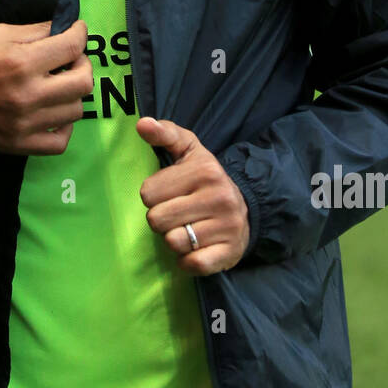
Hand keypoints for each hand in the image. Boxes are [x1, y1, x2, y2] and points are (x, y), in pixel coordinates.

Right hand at [0, 19, 92, 154]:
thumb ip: (34, 31)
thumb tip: (63, 29)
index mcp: (21, 62)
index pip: (71, 46)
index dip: (80, 34)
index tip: (77, 31)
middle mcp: (27, 95)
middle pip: (83, 82)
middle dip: (81, 63)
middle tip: (69, 58)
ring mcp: (24, 124)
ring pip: (75, 111)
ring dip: (72, 94)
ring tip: (57, 85)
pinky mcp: (16, 144)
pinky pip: (59, 143)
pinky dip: (63, 128)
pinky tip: (53, 114)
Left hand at [136, 117, 248, 274]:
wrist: (246, 210)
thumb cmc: (205, 179)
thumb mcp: (188, 150)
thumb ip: (165, 134)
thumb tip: (141, 123)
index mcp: (205, 170)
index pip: (148, 193)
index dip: (154, 196)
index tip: (171, 193)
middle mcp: (219, 197)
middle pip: (156, 220)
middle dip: (162, 219)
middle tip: (178, 213)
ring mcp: (227, 227)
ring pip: (172, 242)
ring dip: (175, 240)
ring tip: (189, 228)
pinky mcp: (229, 253)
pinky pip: (191, 264)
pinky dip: (187, 261)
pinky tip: (197, 247)